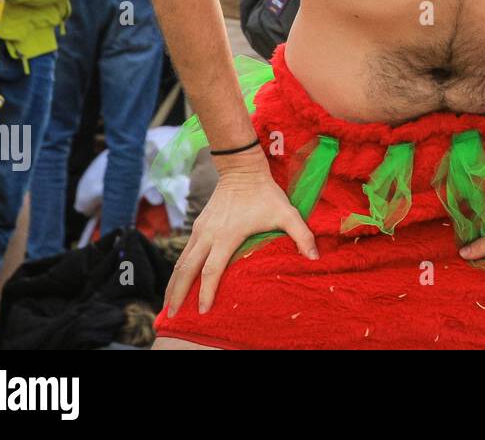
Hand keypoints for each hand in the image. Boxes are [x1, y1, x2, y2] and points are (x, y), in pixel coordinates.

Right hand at [163, 148, 317, 316]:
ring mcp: (200, 230)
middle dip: (178, 293)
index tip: (203, 310)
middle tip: (174, 315)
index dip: (206, 292)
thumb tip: (315, 258)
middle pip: (187, 269)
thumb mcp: (287, 213)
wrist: (242, 169)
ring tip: (169, 304)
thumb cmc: (265, 193)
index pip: (211, 270)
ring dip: (174, 283)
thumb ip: (302, 235)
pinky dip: (178, 269)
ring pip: (181, 261)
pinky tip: (177, 280)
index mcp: (226, 236)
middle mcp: (208, 235)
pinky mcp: (198, 225)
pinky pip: (184, 252)